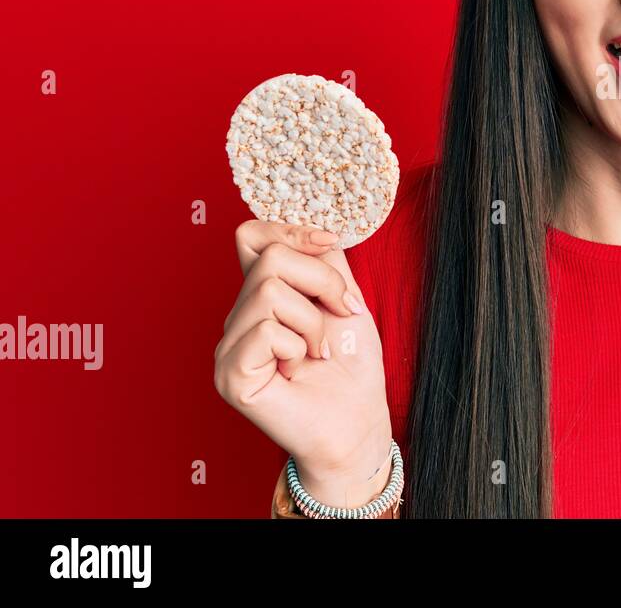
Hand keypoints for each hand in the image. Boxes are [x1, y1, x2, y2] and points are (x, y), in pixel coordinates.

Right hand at [213, 220, 392, 506]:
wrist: (358, 422)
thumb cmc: (352, 367)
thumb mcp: (345, 299)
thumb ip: (325, 262)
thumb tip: (316, 232)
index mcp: (261, 297)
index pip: (251, 237)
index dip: (290, 231)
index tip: (328, 244)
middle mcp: (238, 319)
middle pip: (269, 258)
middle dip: (321, 281)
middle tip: (338, 316)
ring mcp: (228, 347)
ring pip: (269, 291)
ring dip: (312, 320)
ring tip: (317, 350)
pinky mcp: (229, 375)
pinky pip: (265, 330)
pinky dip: (297, 345)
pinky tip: (298, 369)